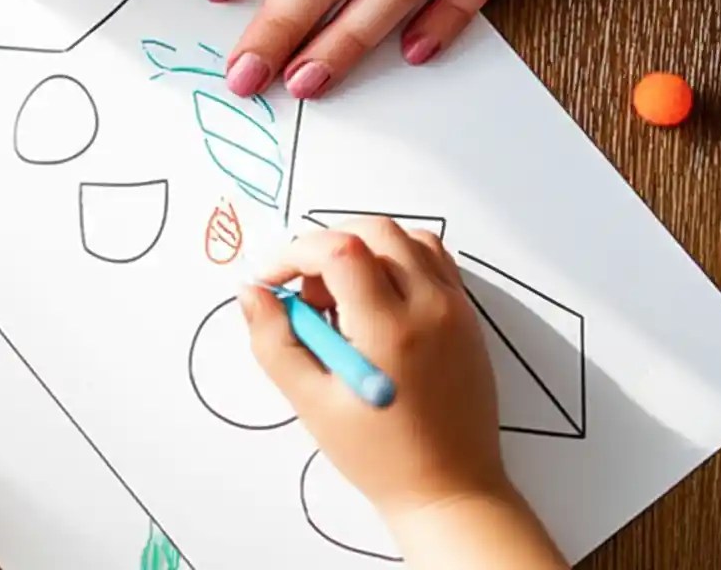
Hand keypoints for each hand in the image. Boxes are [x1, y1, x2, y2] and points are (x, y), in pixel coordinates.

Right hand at [240, 218, 501, 512]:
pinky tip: (376, 301)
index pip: (339, 250)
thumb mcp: (312, 403)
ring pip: (407, 237)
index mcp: (390, 329)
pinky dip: (398, 260)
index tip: (272, 282)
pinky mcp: (468, 317)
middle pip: (374, 230)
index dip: (294, 254)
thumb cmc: (378, 456)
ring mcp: (456, 308)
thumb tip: (251, 293)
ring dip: (364, 249)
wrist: (449, 489)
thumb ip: (275, 342)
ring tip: (342, 299)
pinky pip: (434, 260)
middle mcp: (430, 306)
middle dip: (327, 248)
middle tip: (308, 297)